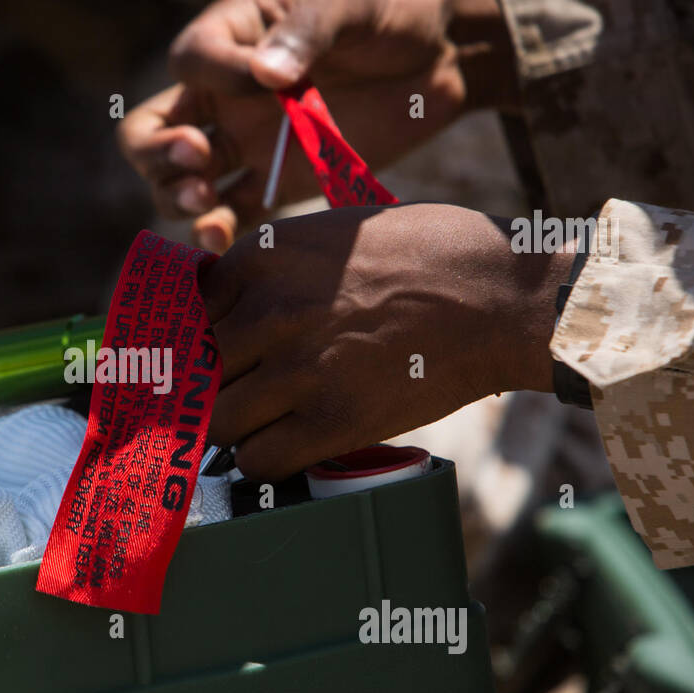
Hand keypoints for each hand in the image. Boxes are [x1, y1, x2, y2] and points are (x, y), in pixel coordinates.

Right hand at [117, 0, 515, 249]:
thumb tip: (265, 76)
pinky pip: (231, 214)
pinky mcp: (275, 184)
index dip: (215, 76)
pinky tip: (222, 243)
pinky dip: (218, 233)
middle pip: (152, 130)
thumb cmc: (393, 9)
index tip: (268, 81)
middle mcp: (223, 94)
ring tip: (205, 206)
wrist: (444, 54)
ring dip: (178, 198)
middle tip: (196, 159)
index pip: (191, 59)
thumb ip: (309, 30)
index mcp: (233, 35)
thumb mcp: (354, 1)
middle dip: (159, 152)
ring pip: (180, 181)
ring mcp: (245, 143)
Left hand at [200, 204, 569, 479]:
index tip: (220, 351)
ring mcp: (299, 369)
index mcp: (265, 257)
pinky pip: (259, 459)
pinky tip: (288, 445)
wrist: (502, 297)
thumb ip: (277, 267)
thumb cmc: (429, 255)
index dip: (204, 336)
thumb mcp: (335, 233)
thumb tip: (227, 303)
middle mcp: (270, 312)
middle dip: (218, 383)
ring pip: (221, 420)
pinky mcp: (333, 422)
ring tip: (267, 420)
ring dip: (238, 426)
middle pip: (201, 369)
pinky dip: (265, 459)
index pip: (191, 311)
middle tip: (243, 391)